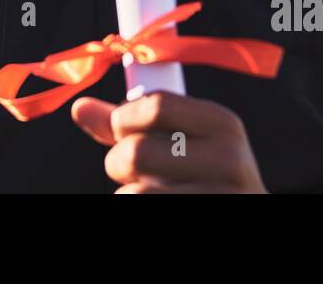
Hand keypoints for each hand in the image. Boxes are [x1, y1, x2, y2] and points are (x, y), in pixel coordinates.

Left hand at [70, 91, 266, 193]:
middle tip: (135, 171)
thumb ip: (132, 125)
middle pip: (137, 152)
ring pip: (134, 194)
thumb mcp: (182, 141)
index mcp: (222, 123)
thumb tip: (79, 107)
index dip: (125, 118)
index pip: (156, 105)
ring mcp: (222, 196)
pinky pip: (140, 210)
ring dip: (129, 194)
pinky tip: (159, 205)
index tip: (124, 130)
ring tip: (152, 191)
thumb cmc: (202, 175)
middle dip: (120, 162)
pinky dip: (134, 206)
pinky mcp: (209, 217)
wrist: (243, 207)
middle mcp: (227, 159)